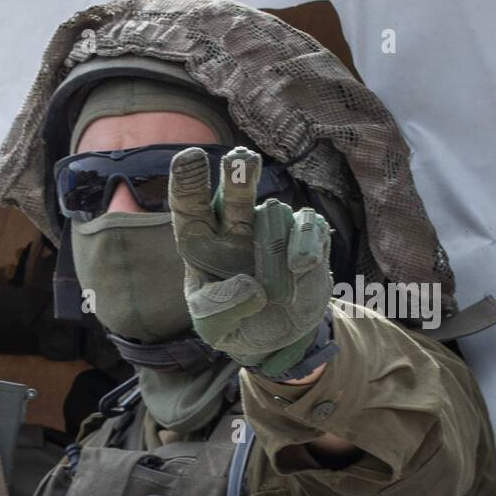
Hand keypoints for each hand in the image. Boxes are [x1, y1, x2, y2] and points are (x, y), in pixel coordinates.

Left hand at [169, 146, 332, 376]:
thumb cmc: (236, 323)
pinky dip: (306, 244)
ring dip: (276, 239)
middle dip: (237, 175)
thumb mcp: (214, 328)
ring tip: (286, 275)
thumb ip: (219, 310)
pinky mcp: (306, 236)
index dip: (188, 184)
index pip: (189, 208)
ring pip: (275, 213)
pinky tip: (301, 267)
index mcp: (202, 244)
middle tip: (239, 159)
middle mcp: (236, 228)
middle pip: (234, 195)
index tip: (188, 158)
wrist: (279, 336)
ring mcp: (272, 229)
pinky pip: (307, 228)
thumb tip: (250, 288)